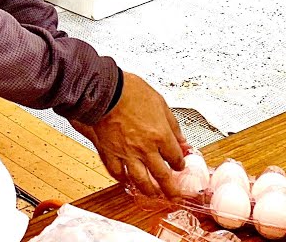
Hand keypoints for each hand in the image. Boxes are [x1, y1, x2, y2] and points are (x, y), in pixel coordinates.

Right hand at [71, 72, 186, 198]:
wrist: (103, 90)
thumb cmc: (130, 91)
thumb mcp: (160, 103)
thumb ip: (173, 125)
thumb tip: (182, 140)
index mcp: (160, 136)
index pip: (175, 158)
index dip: (179, 164)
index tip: (179, 165)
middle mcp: (145, 149)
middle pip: (162, 175)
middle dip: (171, 188)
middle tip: (174, 195)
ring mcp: (126, 152)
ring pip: (140, 180)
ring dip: (149, 190)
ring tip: (153, 194)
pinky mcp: (109, 151)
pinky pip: (116, 171)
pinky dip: (122, 179)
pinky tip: (125, 181)